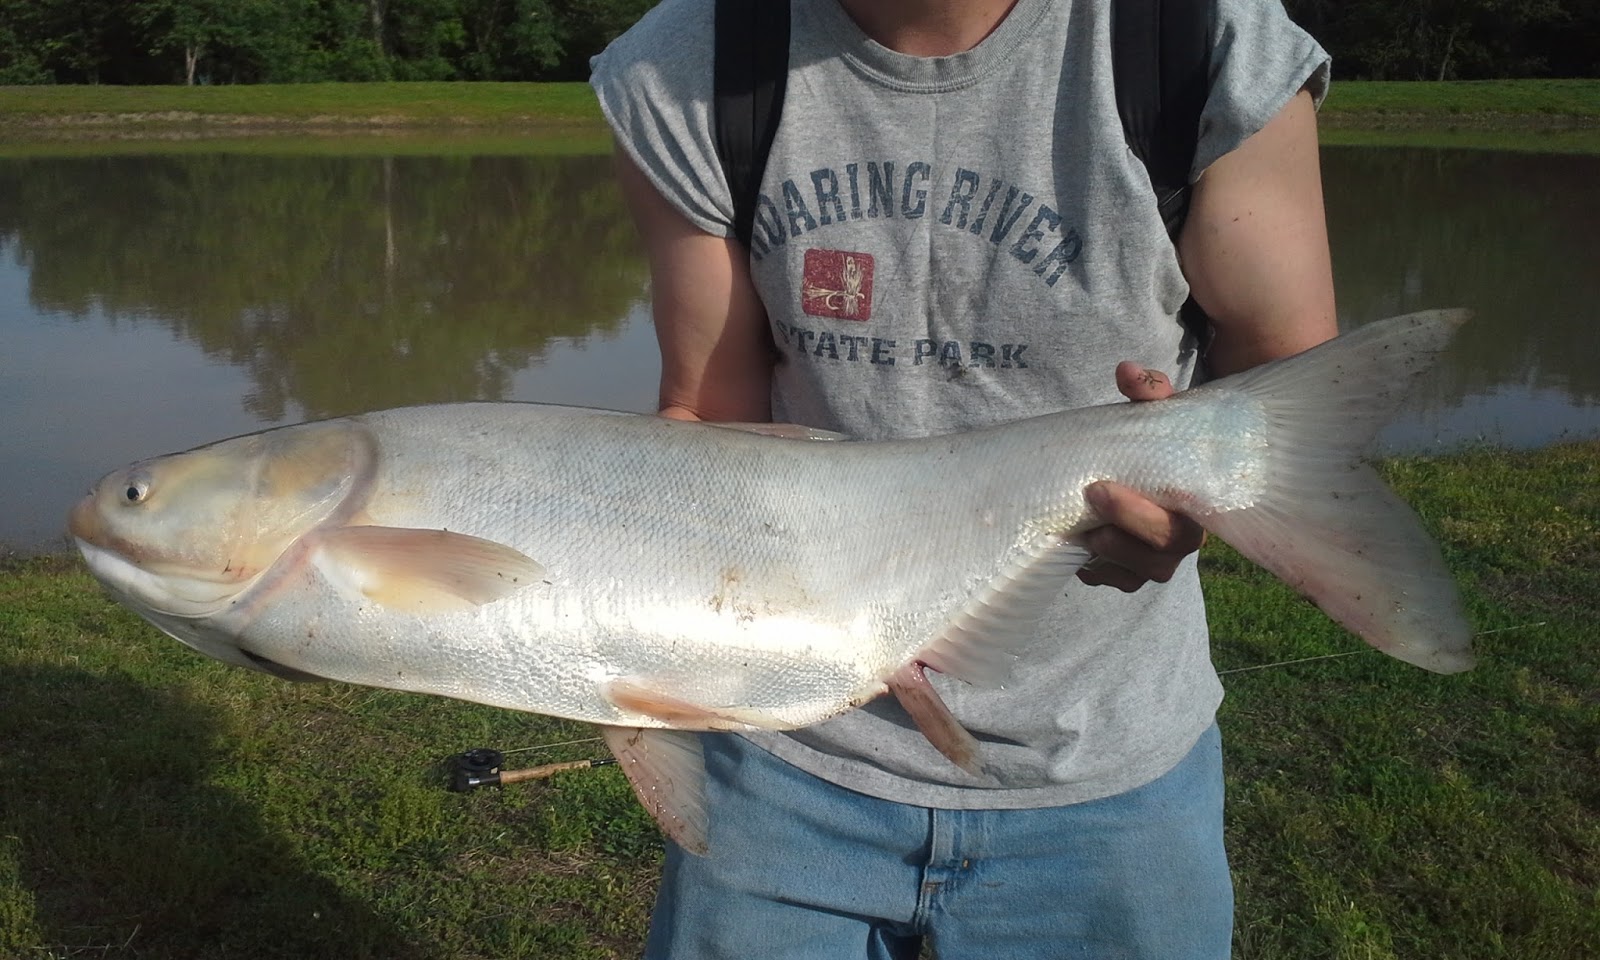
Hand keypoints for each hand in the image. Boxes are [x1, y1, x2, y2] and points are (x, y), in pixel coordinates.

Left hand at [1076, 362, 1206, 591]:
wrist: (1138, 467)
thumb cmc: (1152, 442)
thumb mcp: (1152, 414)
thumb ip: (1148, 392)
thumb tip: (1126, 371)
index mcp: (1198, 501)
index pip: (1186, 521)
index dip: (1144, 513)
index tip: (1102, 486)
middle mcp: (1185, 535)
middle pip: (1166, 552)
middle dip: (1126, 529)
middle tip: (1090, 499)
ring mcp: (1159, 558)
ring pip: (1143, 575)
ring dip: (1112, 556)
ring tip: (1083, 533)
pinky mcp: (1134, 572)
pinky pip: (1120, 583)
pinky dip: (1099, 573)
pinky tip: (1080, 557)